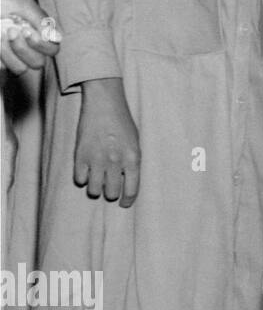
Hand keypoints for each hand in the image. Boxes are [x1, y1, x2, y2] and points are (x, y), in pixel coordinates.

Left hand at [1, 0, 59, 73]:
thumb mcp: (20, 4)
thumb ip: (41, 19)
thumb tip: (57, 38)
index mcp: (37, 30)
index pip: (52, 49)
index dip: (42, 45)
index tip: (27, 30)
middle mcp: (26, 44)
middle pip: (38, 63)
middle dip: (24, 50)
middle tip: (11, 31)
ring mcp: (10, 52)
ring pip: (20, 69)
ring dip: (9, 54)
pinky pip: (3, 66)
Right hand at [74, 78, 139, 206]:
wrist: (104, 105)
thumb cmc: (122, 123)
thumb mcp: (135, 143)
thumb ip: (131, 162)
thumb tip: (126, 182)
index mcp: (133, 158)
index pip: (132, 190)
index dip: (127, 200)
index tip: (123, 203)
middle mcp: (115, 161)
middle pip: (111, 192)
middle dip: (110, 193)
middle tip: (109, 188)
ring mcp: (96, 159)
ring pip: (93, 190)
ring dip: (95, 188)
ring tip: (96, 181)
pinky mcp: (80, 155)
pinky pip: (79, 179)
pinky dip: (82, 178)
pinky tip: (86, 171)